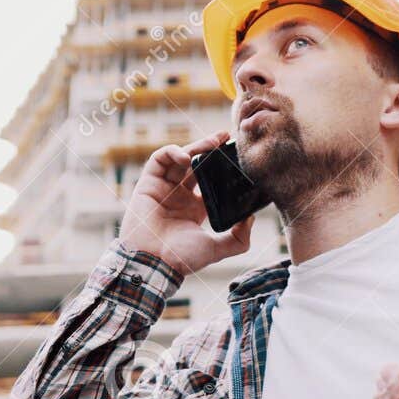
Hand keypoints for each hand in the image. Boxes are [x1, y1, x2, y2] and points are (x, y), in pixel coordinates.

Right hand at [119, 131, 254, 276]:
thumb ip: (238, 238)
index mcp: (195, 208)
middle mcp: (180, 195)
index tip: (237, 156)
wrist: (153, 262)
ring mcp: (164, 188)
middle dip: (210, 148)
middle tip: (226, 137)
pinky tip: (187, 157)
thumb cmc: (181, 258)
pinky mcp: (148, 183)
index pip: (210, 180)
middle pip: (197, 164)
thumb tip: (250, 218)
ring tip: (212, 143)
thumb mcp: (217, 249)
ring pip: (180, 158)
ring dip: (196, 147)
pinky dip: (172, 152)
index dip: (221, 167)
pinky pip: (159, 160)